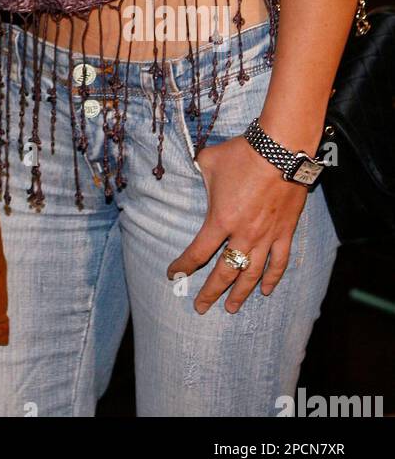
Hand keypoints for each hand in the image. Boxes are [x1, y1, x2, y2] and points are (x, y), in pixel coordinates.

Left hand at [167, 135, 306, 312]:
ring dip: (241, 293)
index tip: (173, 275)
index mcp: (220, 220)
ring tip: (232, 308)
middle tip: (200, 307)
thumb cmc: (241, 154)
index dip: (184, 266)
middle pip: (224, 272)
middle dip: (210, 292)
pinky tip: (266, 290)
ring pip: (252, 274)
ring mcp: (266, 236)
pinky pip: (279, 262)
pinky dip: (272, 278)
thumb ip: (198, 172)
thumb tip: (194, 171)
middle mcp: (243, 234)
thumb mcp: (208, 161)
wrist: (280, 151)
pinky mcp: (285, 232)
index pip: (198, 252)